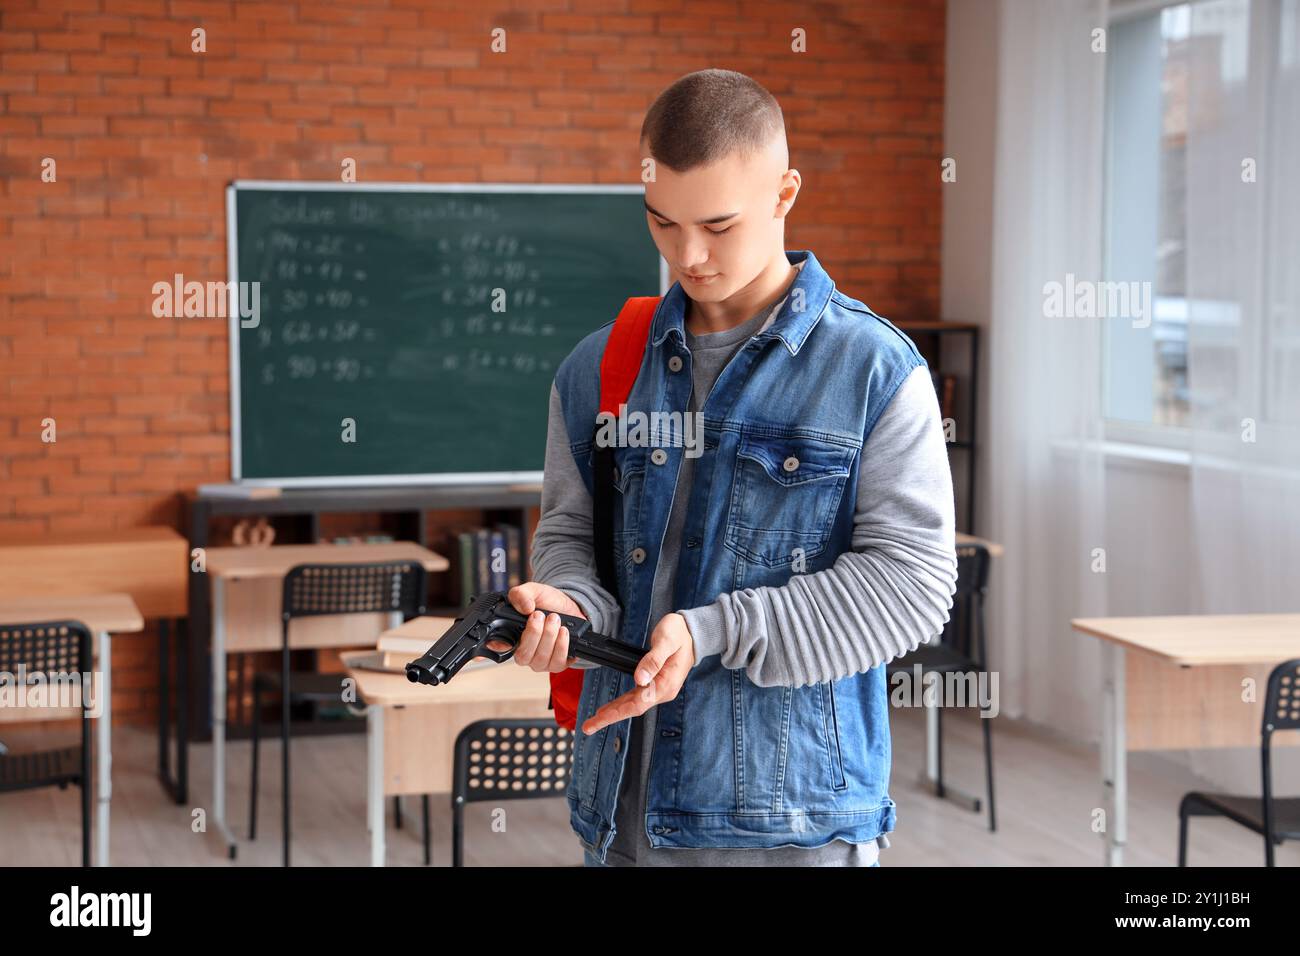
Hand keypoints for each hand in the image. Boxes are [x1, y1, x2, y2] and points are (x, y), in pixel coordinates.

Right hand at [501, 582, 585, 672]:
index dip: (497, 647)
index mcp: (512, 637)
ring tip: (555, 619)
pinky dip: (561, 646)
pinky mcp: (557, 664)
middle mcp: (524, 653)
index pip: (498, 648)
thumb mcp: (532, 590)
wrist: (569, 606)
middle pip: (523, 656)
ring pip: (541, 659)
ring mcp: (540, 661)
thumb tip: (525, 608)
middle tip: (541, 615)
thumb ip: (521, 595)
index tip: (503, 640)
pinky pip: (557, 663)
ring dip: (549, 636)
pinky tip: (563, 631)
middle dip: (534, 633)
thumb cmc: (548, 602)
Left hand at [581, 612, 695, 734]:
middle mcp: (663, 691)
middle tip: (589, 726)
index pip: (637, 704)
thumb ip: (653, 660)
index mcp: (666, 684)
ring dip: (614, 712)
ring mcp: (660, 688)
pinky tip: (612, 708)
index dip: (616, 713)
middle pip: (633, 708)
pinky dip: (622, 704)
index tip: (599, 718)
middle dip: (610, 717)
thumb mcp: (666, 641)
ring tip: (595, 719)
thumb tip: (640, 678)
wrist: (693, 633)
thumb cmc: (680, 634)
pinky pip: (636, 697)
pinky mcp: (656, 684)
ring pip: (633, 705)